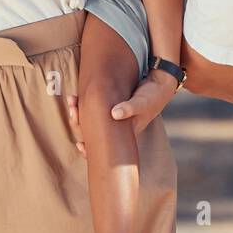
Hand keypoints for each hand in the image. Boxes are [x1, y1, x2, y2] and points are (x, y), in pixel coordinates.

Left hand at [63, 71, 178, 156]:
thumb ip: (131, 108)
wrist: (160, 83)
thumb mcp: (143, 102)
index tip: (80, 146)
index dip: (91, 149)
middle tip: (72, 111)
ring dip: (79, 111)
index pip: (105, 147)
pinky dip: (84, 102)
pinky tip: (76, 96)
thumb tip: (115, 114)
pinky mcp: (112, 103)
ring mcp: (113, 115)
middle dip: (79, 123)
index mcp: (125, 133)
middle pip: (93, 132)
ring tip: (71, 99)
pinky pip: (94, 106)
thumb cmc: (153, 96)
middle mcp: (117, 126)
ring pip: (91, 119)